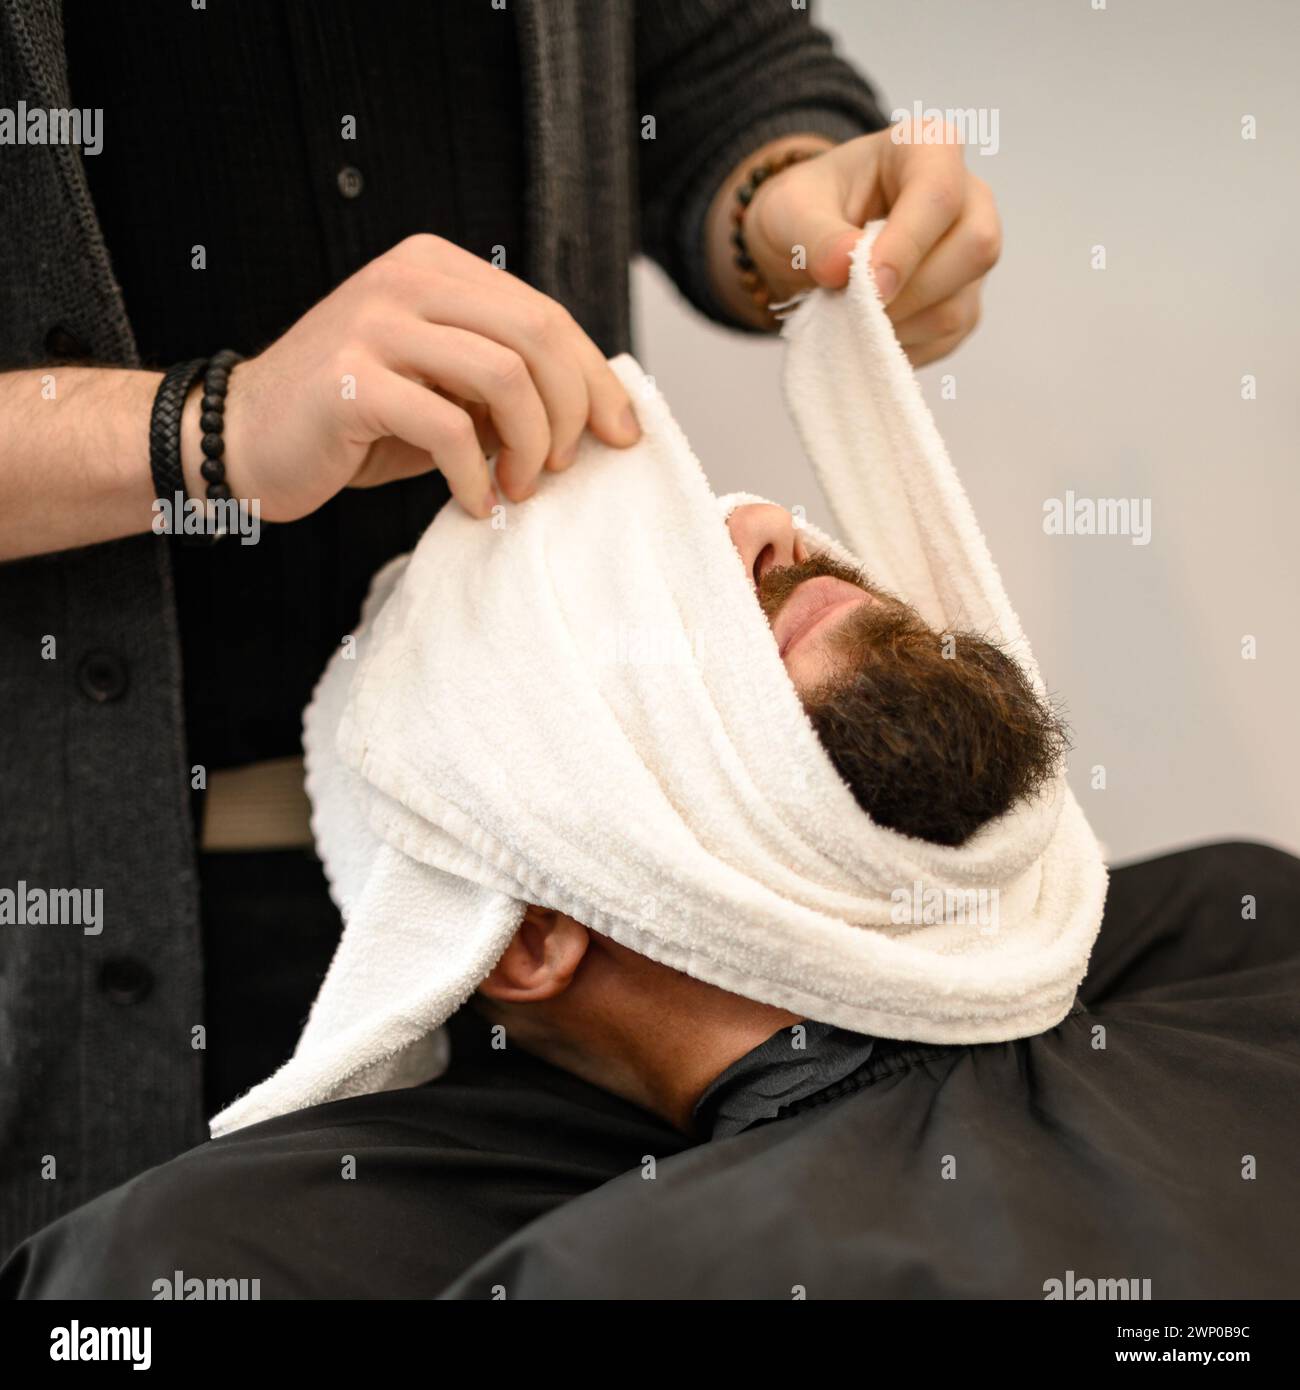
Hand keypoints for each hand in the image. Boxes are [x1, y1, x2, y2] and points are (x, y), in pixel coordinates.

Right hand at [188, 234, 640, 520]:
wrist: (240, 438)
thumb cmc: (352, 422)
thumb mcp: (441, 389)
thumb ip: (502, 383)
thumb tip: (592, 411)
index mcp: (436, 268)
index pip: (546, 315)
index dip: (597, 379)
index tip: (621, 435)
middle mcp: (407, 279)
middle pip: (538, 335)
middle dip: (571, 412)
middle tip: (560, 468)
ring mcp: (376, 323)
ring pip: (505, 376)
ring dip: (528, 444)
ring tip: (518, 487)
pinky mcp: (351, 379)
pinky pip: (448, 428)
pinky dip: (476, 476)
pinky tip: (475, 502)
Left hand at [742, 125, 1001, 365]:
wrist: (809, 243)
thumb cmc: (806, 210)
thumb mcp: (789, 210)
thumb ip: (814, 235)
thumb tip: (843, 268)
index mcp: (929, 149)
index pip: (940, 194)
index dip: (906, 246)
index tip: (866, 285)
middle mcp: (968, 197)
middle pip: (975, 248)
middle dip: (908, 291)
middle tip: (851, 305)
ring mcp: (970, 255)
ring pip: (958, 305)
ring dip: (896, 326)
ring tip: (849, 316)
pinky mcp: (964, 303)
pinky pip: (945, 337)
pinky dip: (898, 346)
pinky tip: (866, 332)